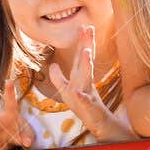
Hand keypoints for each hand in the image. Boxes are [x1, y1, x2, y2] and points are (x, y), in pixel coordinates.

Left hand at [46, 26, 121, 141]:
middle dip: (86, 44)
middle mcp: (85, 81)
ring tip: (87, 52)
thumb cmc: (83, 106)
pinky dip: (82, 97)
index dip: (81, 41)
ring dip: (86, 64)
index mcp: (80, 76)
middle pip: (85, 61)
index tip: (82, 26)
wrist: (98, 123)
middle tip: (89, 28)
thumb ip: (58, 78)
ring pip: (86, 77)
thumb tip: (52, 65)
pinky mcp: (89, 107)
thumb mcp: (66, 91)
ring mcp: (88, 93)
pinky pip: (84, 101)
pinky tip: (79, 92)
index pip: (80, 56)